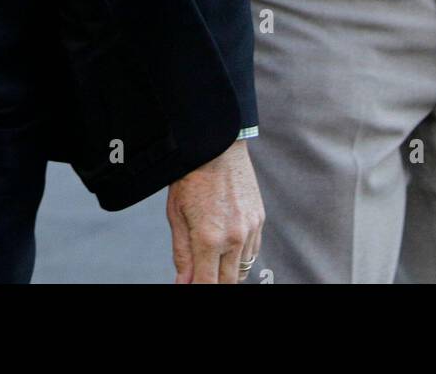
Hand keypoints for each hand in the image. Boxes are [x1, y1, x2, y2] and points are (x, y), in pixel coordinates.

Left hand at [166, 138, 263, 283]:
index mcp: (209, 238)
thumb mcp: (176, 213)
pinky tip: (227, 247)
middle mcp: (234, 237)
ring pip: (242, 269)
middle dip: (213, 284)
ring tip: (212, 260)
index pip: (207, 284)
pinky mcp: (259, 219)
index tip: (191, 286)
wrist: (217, 144)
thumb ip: (182, 252)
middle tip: (201, 275)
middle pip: (227, 282)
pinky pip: (253, 251)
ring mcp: (250, 228)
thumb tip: (183, 283)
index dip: (197, 290)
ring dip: (227, 271)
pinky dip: (240, 256)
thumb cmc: (191, 175)